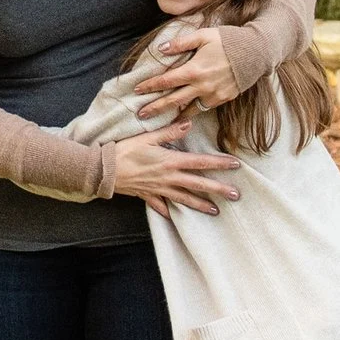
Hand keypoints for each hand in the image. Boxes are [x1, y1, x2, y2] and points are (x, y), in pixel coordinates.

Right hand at [111, 123, 239, 217]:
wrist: (104, 170)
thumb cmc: (124, 150)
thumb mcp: (147, 137)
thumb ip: (169, 132)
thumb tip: (189, 123)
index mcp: (170, 161)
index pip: (201, 163)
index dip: (219, 164)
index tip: (236, 165)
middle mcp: (168, 178)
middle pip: (198, 185)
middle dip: (218, 190)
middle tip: (236, 195)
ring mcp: (158, 189)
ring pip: (184, 199)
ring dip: (200, 205)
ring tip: (215, 211)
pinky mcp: (146, 195)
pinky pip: (160, 205)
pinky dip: (167, 210)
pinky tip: (173, 216)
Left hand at [136, 27, 242, 120]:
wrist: (257, 52)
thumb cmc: (229, 40)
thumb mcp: (203, 35)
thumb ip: (181, 42)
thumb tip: (161, 49)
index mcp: (194, 70)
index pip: (166, 81)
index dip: (150, 86)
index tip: (137, 90)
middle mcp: (202, 86)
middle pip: (173, 101)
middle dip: (155, 108)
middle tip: (140, 115)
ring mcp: (213, 95)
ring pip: (189, 109)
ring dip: (173, 114)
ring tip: (161, 120)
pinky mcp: (223, 99)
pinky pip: (204, 108)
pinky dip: (192, 111)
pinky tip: (184, 114)